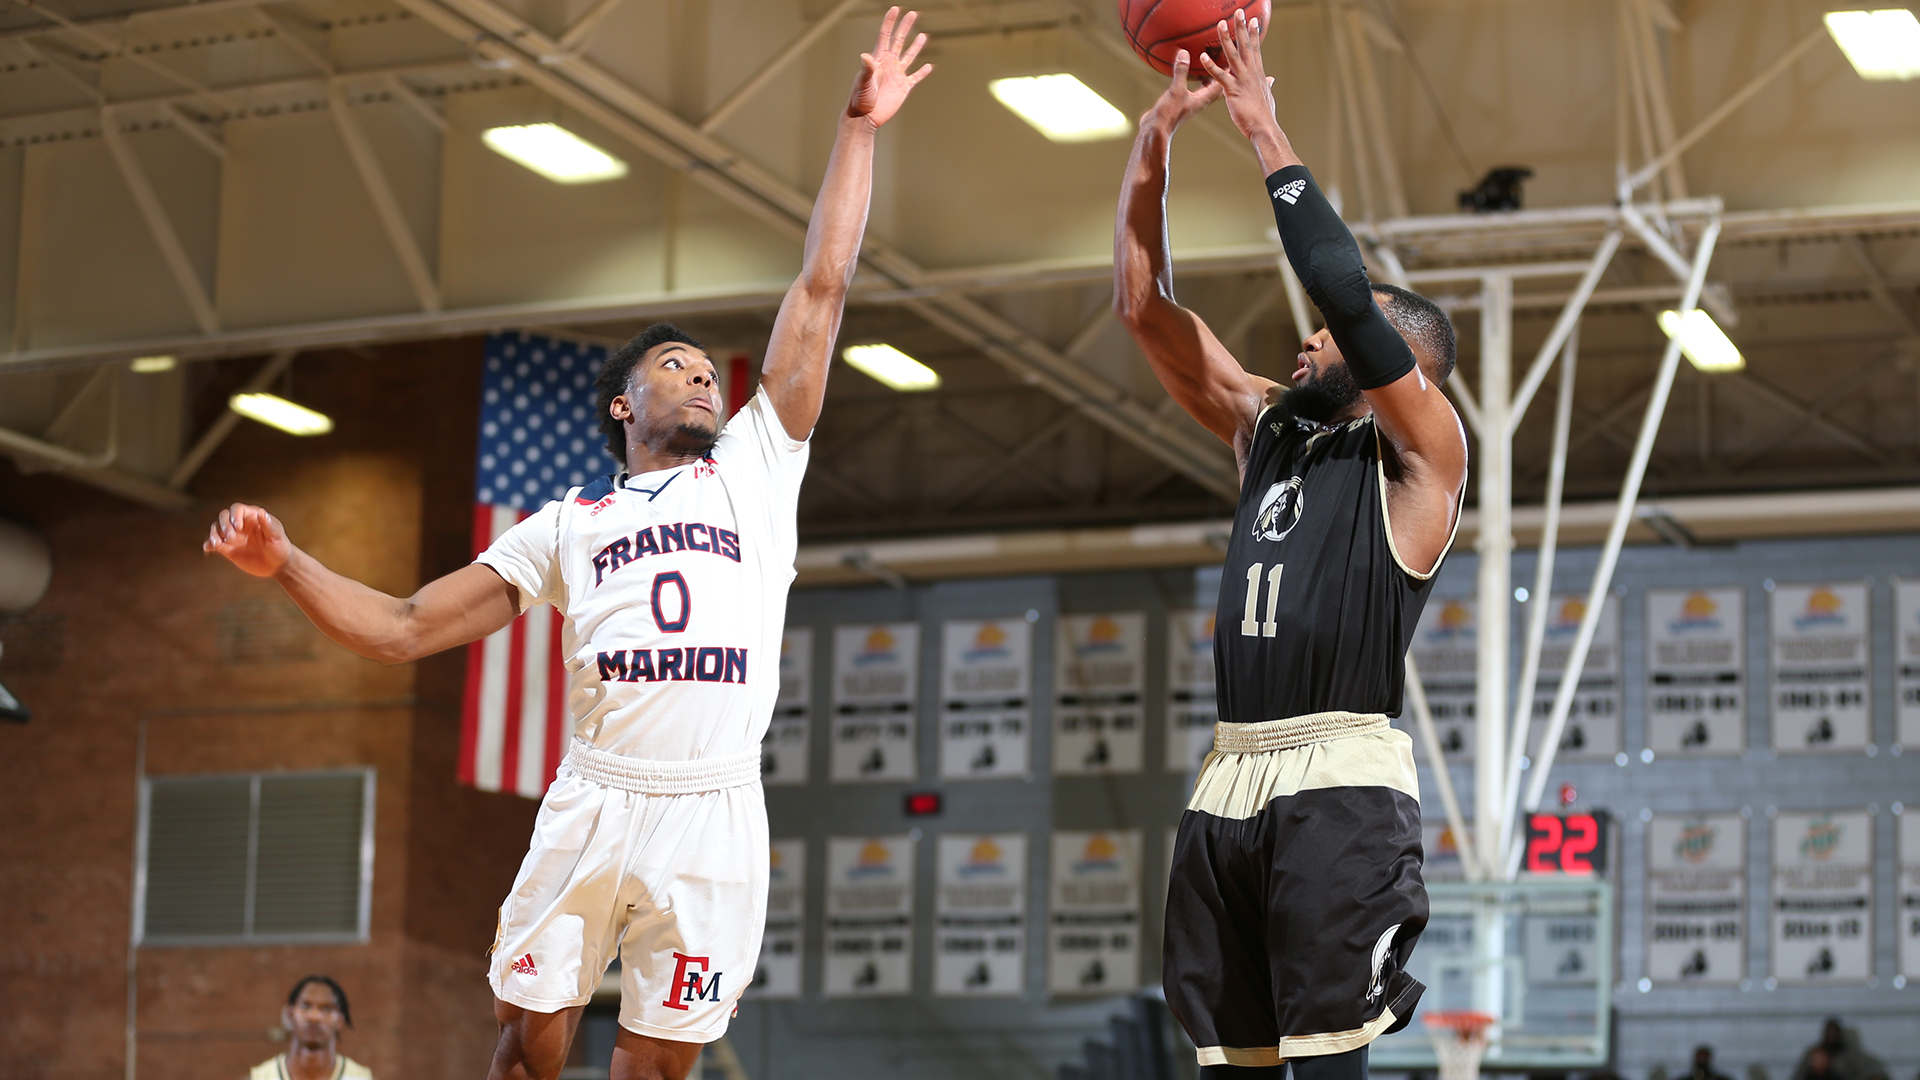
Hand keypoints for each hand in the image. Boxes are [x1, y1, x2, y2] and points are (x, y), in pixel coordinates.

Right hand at [204, 503, 292, 578]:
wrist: (277, 565)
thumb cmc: (280, 547)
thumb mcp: (276, 536)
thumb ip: (268, 525)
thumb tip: (261, 512)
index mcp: (252, 517)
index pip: (237, 509)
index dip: (235, 515)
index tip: (238, 527)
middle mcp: (240, 524)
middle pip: (224, 516)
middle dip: (224, 524)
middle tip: (231, 536)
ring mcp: (232, 536)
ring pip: (217, 529)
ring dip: (214, 534)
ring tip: (217, 543)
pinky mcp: (227, 548)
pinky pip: (214, 543)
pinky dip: (209, 544)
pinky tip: (208, 548)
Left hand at [847, 7, 931, 126]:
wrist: (865, 117)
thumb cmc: (860, 99)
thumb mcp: (863, 82)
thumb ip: (867, 68)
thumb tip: (865, 56)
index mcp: (879, 59)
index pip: (885, 36)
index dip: (890, 22)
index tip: (895, 9)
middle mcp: (888, 64)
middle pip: (898, 41)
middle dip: (905, 27)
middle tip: (912, 14)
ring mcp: (896, 75)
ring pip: (909, 56)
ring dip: (916, 46)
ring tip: (923, 35)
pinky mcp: (903, 88)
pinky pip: (915, 77)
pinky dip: (922, 72)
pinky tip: (928, 66)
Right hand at [1141, 49, 1222, 131]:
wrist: (1156, 130)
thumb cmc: (1169, 114)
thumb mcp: (1176, 90)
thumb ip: (1181, 72)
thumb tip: (1185, 53)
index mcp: (1203, 99)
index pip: (1222, 83)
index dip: (1228, 71)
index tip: (1233, 58)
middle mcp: (1200, 101)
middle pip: (1216, 85)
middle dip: (1222, 74)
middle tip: (1225, 59)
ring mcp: (1191, 102)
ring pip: (1205, 87)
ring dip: (1209, 76)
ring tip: (1210, 62)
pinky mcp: (1182, 102)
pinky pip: (1192, 87)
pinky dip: (1194, 79)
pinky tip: (1188, 71)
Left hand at [1196, 11, 1278, 145]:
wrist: (1264, 128)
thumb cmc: (1265, 116)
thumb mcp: (1267, 97)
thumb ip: (1268, 85)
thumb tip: (1272, 79)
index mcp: (1258, 74)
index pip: (1255, 49)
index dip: (1253, 34)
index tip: (1253, 20)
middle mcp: (1251, 73)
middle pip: (1245, 46)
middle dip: (1241, 28)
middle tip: (1238, 12)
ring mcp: (1242, 81)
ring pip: (1232, 55)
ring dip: (1226, 39)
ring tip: (1220, 25)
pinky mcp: (1232, 91)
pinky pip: (1220, 76)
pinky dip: (1211, 65)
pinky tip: (1203, 56)